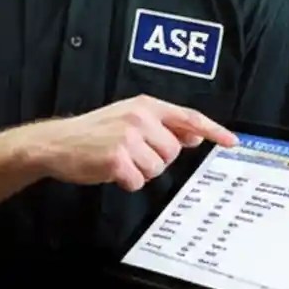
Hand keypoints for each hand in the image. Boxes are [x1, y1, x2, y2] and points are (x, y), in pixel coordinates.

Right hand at [26, 95, 237, 190]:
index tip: (231, 141)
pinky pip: (137, 181)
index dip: (213, 130)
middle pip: (172, 152)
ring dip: (140, 171)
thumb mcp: (130, 119)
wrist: (56, 143)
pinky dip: (126, 182)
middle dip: (156, 159)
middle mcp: (139, 118)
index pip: (188, 117)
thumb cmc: (93, 133)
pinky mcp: (116, 158)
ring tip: (119, 160)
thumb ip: (163, 126)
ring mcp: (128, 137)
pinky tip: (110, 170)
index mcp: (145, 106)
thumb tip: (193, 135)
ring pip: (157, 169)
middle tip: (132, 154)